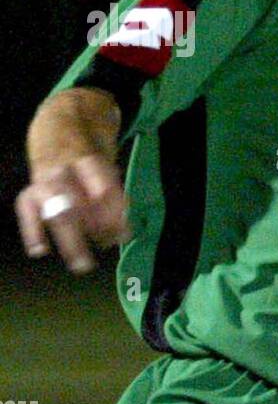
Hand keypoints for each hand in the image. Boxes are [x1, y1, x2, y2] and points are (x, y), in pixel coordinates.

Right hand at [15, 156, 129, 272]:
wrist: (58, 139)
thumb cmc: (90, 165)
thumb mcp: (109, 172)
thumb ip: (115, 201)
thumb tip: (122, 235)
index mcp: (88, 162)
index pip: (103, 189)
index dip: (115, 214)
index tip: (125, 234)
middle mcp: (62, 172)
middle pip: (79, 203)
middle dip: (93, 232)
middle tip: (106, 252)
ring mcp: (43, 183)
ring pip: (56, 213)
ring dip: (71, 242)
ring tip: (81, 264)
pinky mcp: (28, 195)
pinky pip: (27, 214)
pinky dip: (33, 233)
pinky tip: (40, 250)